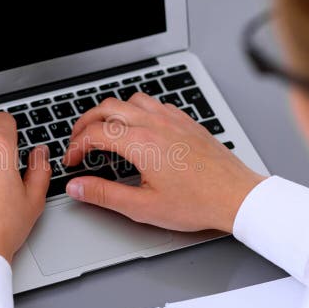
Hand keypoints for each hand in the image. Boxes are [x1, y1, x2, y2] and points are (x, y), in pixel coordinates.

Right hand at [62, 93, 265, 232]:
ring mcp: (172, 119)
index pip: (94, 133)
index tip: (72, 161)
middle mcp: (155, 124)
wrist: (236, 196)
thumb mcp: (143, 207)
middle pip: (107, 108)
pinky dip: (137, 111)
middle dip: (85, 123)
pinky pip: (154, 104)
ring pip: (130, 100)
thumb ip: (104, 195)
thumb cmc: (197, 203)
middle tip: (78, 141)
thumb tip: (77, 187)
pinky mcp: (186, 121)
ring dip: (111, 112)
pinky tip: (138, 129)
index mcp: (141, 143)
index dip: (75, 147)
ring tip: (104, 131)